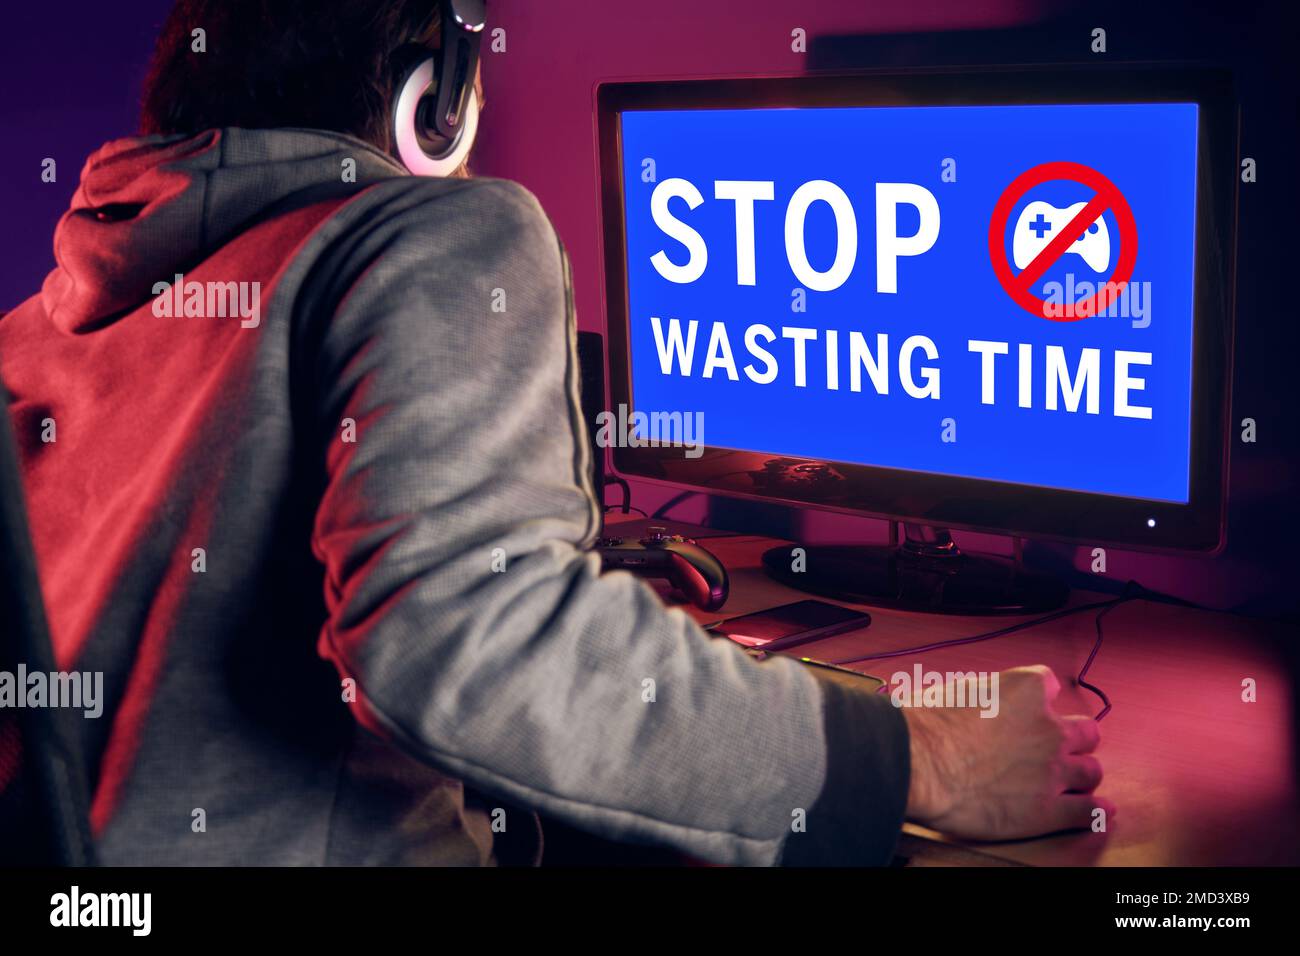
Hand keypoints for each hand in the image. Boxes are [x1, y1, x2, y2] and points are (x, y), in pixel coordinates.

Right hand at [901, 665, 1112, 839]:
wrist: (919, 764)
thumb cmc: (926, 725)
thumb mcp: (957, 690)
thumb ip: (984, 696)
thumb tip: (979, 704)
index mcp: (1026, 689)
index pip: (1049, 684)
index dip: (1039, 699)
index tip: (1028, 710)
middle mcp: (1048, 727)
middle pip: (1086, 731)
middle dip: (1072, 740)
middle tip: (1054, 748)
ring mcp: (1052, 770)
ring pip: (1092, 771)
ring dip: (1081, 775)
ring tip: (1070, 782)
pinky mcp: (1048, 810)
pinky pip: (1088, 812)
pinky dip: (1094, 812)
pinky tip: (1096, 811)